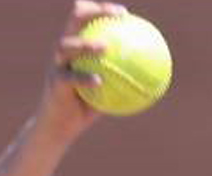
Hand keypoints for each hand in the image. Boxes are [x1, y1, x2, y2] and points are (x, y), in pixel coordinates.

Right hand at [33, 2, 126, 143]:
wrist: (59, 128)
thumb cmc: (86, 108)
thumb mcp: (109, 91)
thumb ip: (124, 79)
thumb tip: (156, 77)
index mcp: (77, 46)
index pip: (87, 18)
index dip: (102, 9)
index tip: (124, 14)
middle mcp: (64, 51)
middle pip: (75, 20)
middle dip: (94, 11)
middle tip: (117, 16)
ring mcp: (57, 65)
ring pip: (66, 46)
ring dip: (85, 45)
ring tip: (104, 47)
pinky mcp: (55, 83)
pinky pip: (70, 78)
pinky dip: (85, 78)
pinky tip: (99, 81)